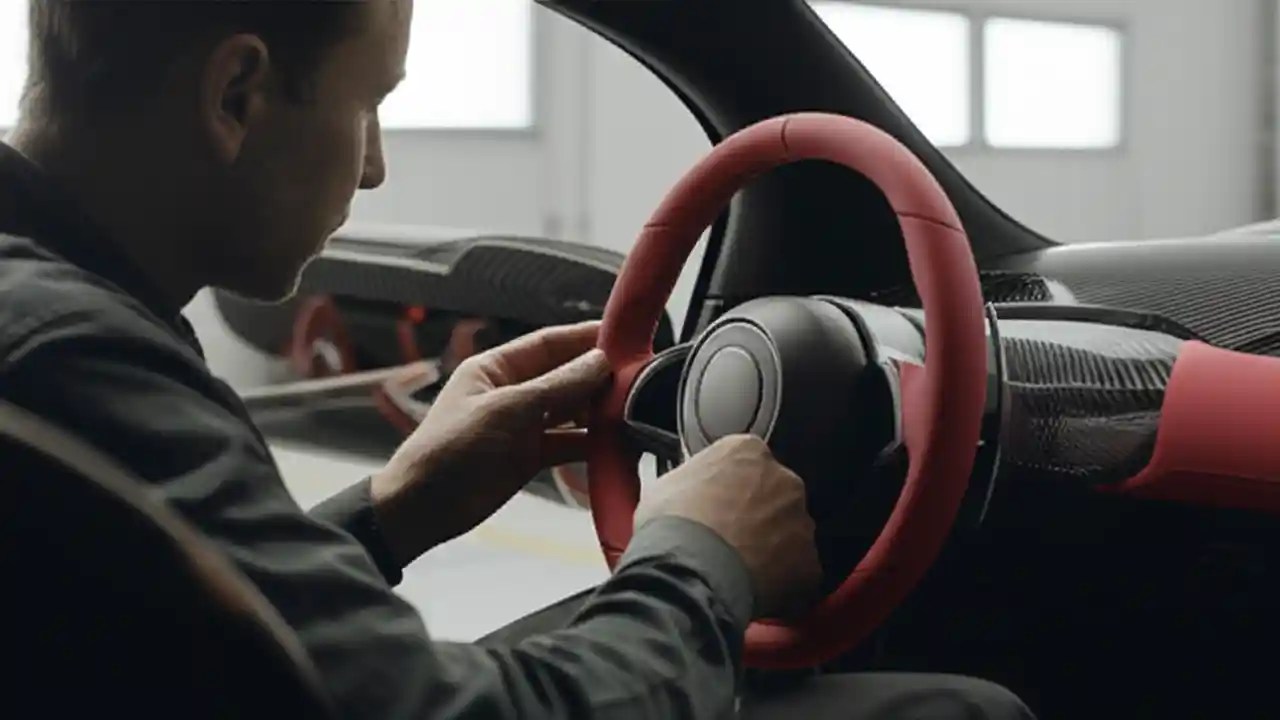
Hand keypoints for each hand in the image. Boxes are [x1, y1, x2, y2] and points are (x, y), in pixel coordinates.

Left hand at [370, 321, 609, 564]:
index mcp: (495, 368)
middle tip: (638, 377)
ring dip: (597, 411)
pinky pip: (567, 443)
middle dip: (598, 377)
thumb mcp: (508, 410)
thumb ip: (558, 386)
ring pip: (569, 411)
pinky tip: (614, 441)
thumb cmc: (453, 449)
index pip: (549, 344)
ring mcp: (521, 426)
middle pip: (564, 376)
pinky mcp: (528, 457)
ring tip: (631, 408)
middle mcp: (511, 392)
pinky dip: (590, 443)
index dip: (585, 338)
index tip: (624, 337)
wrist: (424, 507)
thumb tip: (600, 361)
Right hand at [634, 434, 821, 618]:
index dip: (732, 490)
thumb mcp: (668, 485)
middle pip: (777, 498)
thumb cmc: (671, 524)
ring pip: (790, 536)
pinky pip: (798, 574)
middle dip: (759, 519)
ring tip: (738, 572)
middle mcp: (785, 480)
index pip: (748, 464)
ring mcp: (802, 523)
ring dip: (772, 551)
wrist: (688, 570)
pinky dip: (782, 585)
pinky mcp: (810, 564)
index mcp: (748, 451)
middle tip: (729, 542)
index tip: (718, 507)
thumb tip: (694, 492)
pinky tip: (753, 593)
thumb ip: (696, 480)